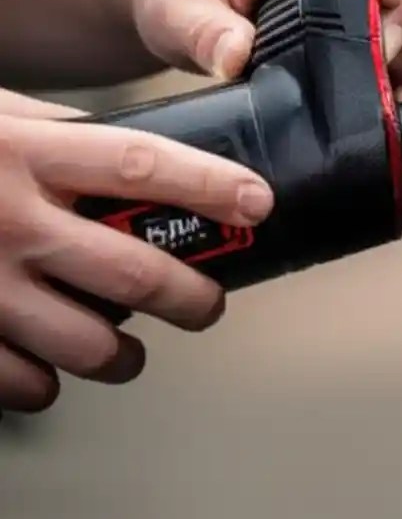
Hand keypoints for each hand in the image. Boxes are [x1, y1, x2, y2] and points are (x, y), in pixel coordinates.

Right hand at [0, 92, 273, 412]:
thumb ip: (56, 134)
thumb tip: (138, 155)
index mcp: (23, 153)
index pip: (144, 165)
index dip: (212, 187)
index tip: (259, 203)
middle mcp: (6, 219)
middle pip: (134, 273)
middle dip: (194, 298)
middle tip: (207, 305)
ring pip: (88, 344)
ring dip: (125, 355)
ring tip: (130, 349)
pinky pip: (22, 383)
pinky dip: (46, 383)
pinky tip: (47, 368)